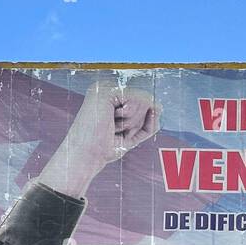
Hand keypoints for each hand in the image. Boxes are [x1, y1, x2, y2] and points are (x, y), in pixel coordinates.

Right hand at [38, 82, 160, 198]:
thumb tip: (159, 105)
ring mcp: (106, 87)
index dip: (139, 125)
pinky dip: (129, 118)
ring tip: (111, 127)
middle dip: (137, 123)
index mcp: (112, 97)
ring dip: (132, 122)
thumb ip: (148, 120)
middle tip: (114, 131)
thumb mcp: (133, 134)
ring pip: (144, 101)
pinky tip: (111, 121)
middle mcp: (109, 88)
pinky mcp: (107, 90)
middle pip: (147, 101)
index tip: (117, 134)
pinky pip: (137, 100)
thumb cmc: (104, 149)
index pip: (145, 105)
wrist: (87, 157)